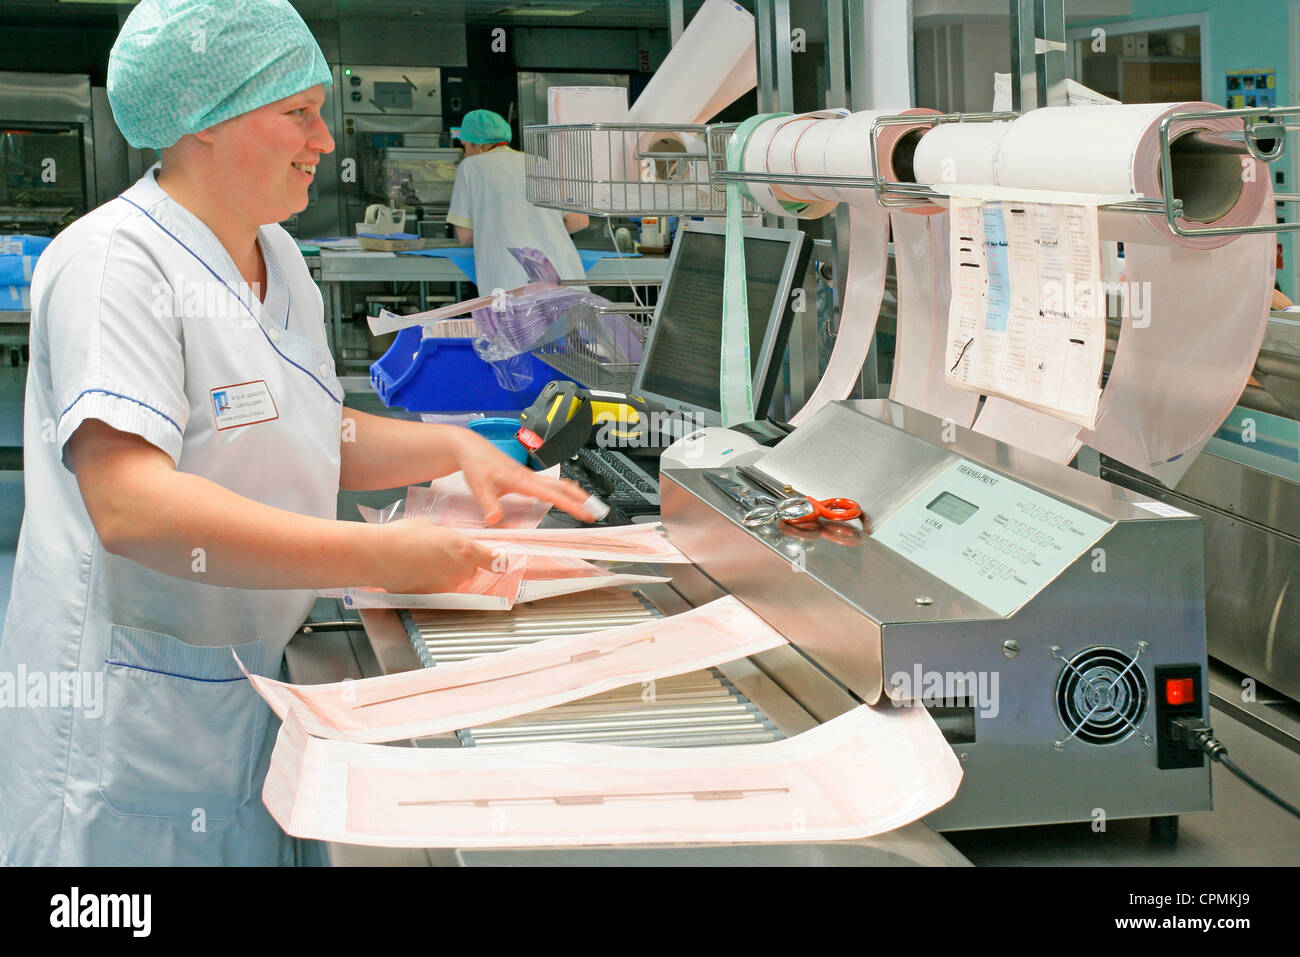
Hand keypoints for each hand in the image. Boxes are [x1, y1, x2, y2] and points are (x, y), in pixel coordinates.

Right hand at [370, 518, 496, 593]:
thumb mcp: (430, 525)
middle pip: (471, 570)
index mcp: (465, 549)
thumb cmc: (402, 535)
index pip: (495, 560)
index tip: (502, 563)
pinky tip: (415, 571)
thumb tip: (443, 538)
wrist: (378, 554)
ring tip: (423, 561)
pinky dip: (430, 582)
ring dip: (445, 573)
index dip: (499, 562)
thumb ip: (445, 535)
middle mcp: (460, 571)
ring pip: (454, 580)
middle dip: (461, 563)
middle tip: (440, 553)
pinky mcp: (431, 596)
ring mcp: (446, 586)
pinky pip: (438, 588)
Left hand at [453, 429, 602, 523]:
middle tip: (597, 510)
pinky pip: (549, 484)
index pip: (553, 494)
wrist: (471, 448)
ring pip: (558, 484)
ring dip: (575, 494)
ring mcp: (528, 476)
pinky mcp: (524, 477)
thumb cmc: (476, 464)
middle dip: (583, 498)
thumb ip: (489, 505)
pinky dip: (562, 491)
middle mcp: (529, 477)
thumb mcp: (479, 487)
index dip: (572, 504)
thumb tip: (496, 520)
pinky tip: (564, 496)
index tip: (585, 514)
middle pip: (563, 486)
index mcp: (523, 480)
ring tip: (588, 505)